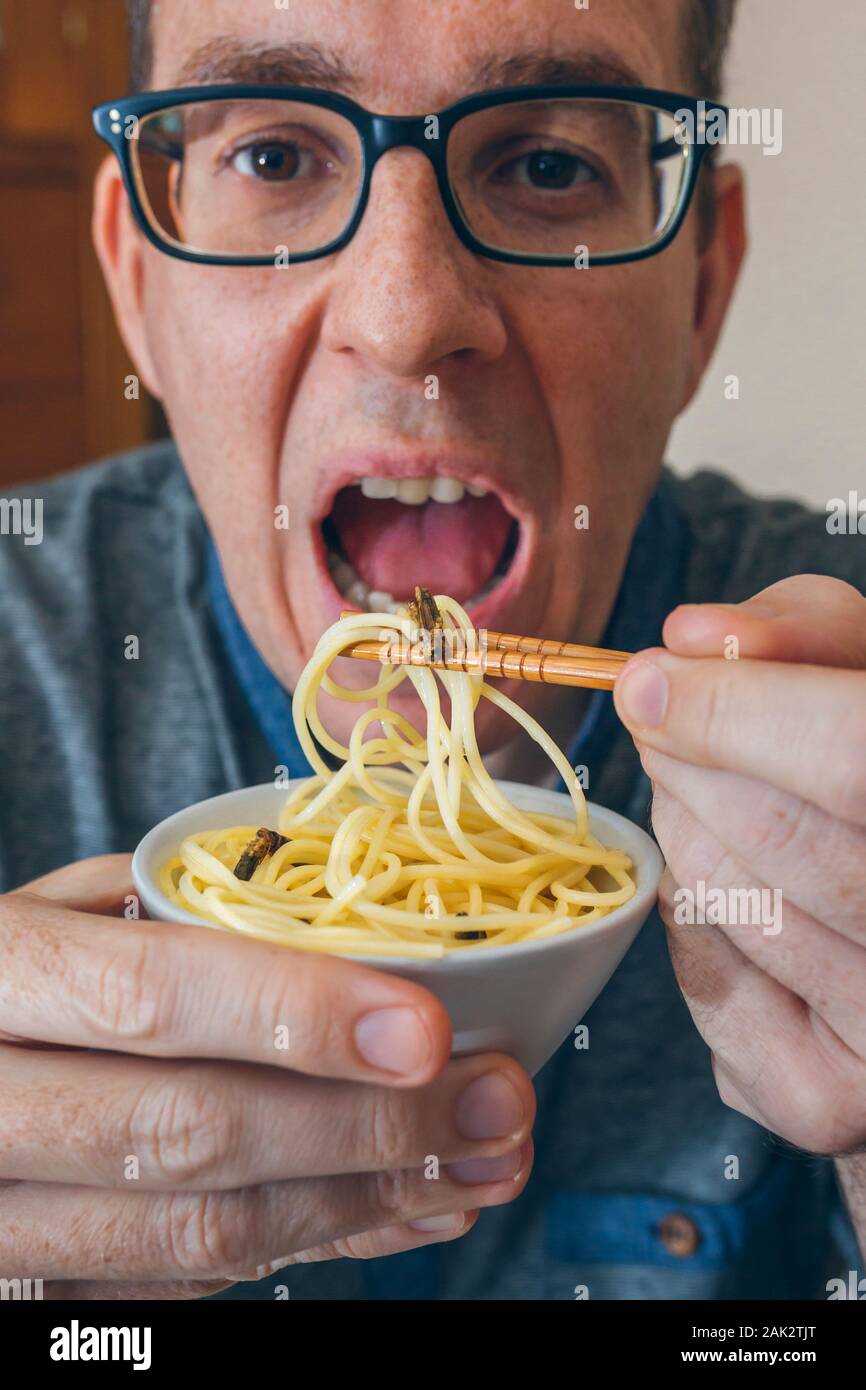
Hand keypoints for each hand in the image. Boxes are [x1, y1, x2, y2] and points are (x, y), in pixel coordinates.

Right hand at [0, 857, 533, 1298]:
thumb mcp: (37, 910)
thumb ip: (149, 906)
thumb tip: (318, 915)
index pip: (148, 998)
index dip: (294, 1016)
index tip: (427, 1028)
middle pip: (191, 1134)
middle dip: (369, 1125)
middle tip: (496, 1104)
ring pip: (198, 1233)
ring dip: (365, 1203)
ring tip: (480, 1166)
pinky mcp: (35, 1286)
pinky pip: (187, 1285)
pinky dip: (312, 1248)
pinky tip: (401, 1211)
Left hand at [613, 575, 865, 1155]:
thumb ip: (805, 633)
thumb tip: (690, 637)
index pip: (852, 757)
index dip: (737, 711)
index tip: (649, 679)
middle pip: (772, 831)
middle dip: (689, 761)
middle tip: (669, 725)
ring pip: (722, 897)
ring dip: (687, 827)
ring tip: (713, 798)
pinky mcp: (825, 1103)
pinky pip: (700, 976)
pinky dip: (694, 916)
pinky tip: (740, 892)